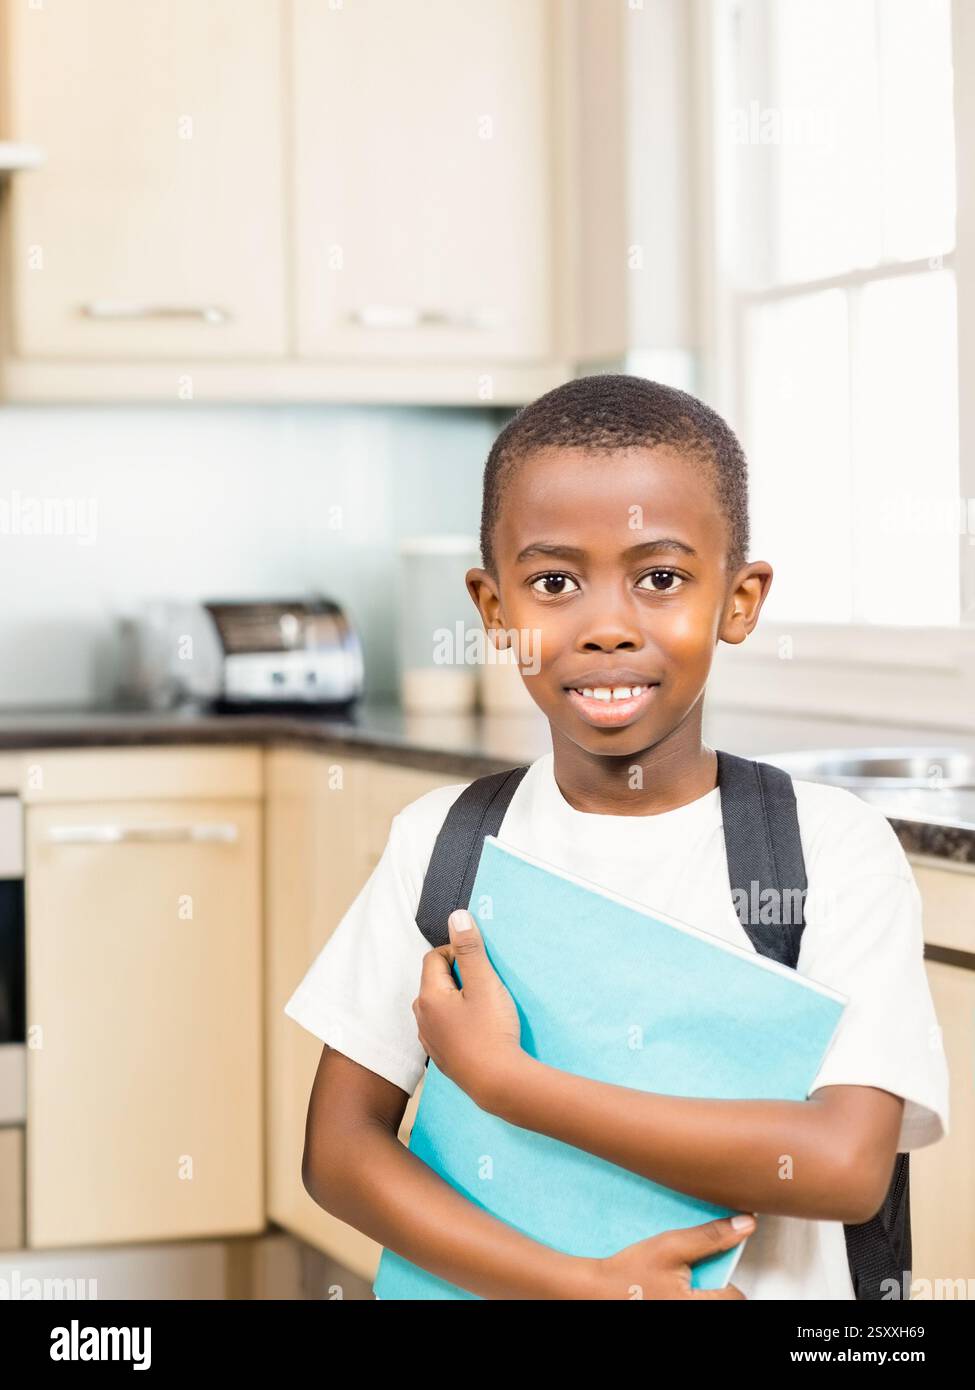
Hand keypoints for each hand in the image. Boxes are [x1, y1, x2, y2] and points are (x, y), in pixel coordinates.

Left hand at [412, 909, 522, 1107]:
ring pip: (440, 1005)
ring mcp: (430, 1039)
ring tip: (485, 1008)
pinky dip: (459, 1021)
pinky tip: (480, 1030)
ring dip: (459, 999)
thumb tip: (456, 917)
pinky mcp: (441, 1056)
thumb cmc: (492, 1031)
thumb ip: (470, 949)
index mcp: (428, 995)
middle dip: (459, 976)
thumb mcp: (485, 983)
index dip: (458, 953)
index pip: (434, 957)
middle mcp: (422, 1017)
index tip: (481, 964)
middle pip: (435, 980)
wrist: (498, 1083)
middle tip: (486, 986)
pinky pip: (446, 1027)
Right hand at [583, 1214, 755, 1299]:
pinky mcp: (671, 1313)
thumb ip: (711, 1236)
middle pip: (722, 1302)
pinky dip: (684, 1298)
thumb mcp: (671, 1245)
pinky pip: (688, 1304)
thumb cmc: (628, 1272)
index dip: (725, 1275)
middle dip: (713, 1287)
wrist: (594, 1290)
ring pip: (706, 1304)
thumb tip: (745, 1224)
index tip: (710, 1263)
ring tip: (679, 1282)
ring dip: (699, 1293)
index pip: (735, 1296)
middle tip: (692, 1274)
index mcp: (698, 1306)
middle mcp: (692, 1315)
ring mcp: (679, 1316)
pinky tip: (669, 1290)